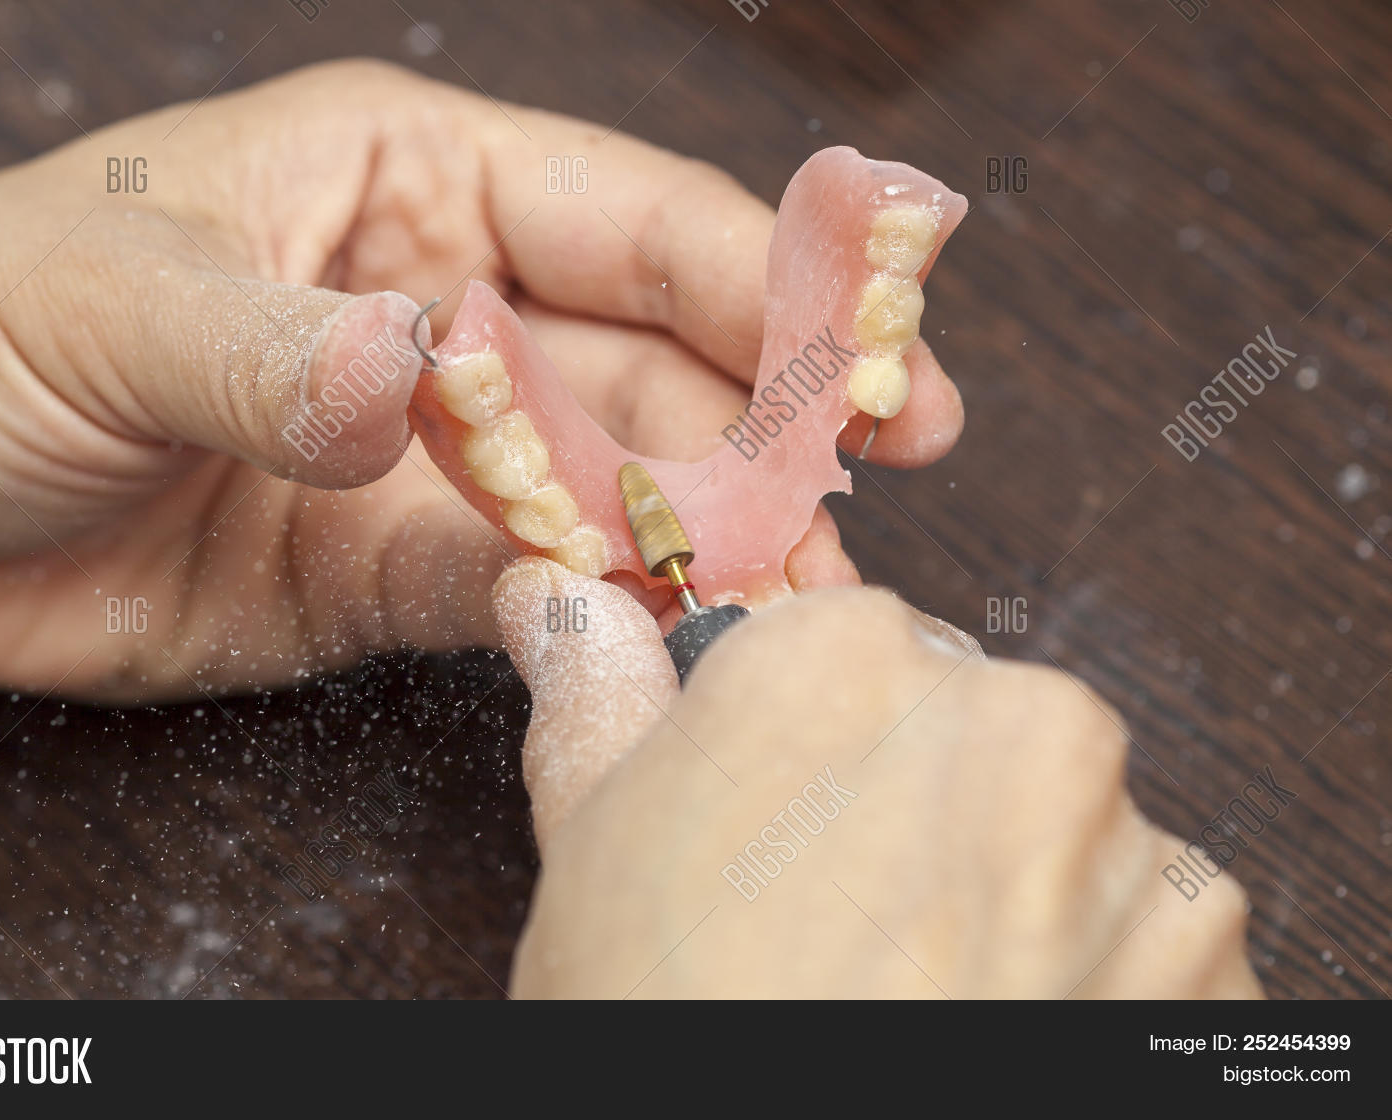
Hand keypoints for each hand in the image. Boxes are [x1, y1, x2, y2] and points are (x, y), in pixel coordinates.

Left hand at [0, 60, 963, 699]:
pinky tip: (670, 633)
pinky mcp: (389, 568)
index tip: (877, 338)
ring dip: (707, 532)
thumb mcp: (109, 303)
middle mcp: (442, 306)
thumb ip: (275, 349)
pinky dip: (596, 610)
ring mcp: (427, 448)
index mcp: (402, 183)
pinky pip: (522, 587)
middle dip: (773, 412)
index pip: (625, 215)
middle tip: (883, 475)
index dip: (761, 272)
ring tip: (803, 583)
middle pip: (654, 355)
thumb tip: (407, 385)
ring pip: (610, 484)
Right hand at [494, 558, 1261, 997]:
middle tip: (841, 923)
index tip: (788, 816)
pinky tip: (1003, 1019)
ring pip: (1059, 828)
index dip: (808, 744)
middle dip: (915, 805)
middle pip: (963, 728)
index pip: (846, 645)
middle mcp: (1007, 715)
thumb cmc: (672, 1022)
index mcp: (846, 659)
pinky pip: (1144, 927)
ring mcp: (1123, 838)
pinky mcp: (1208, 952)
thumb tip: (560, 604)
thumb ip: (600, 697)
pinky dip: (1093, 971)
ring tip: (921, 991)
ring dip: (1011, 891)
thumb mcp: (597, 853)